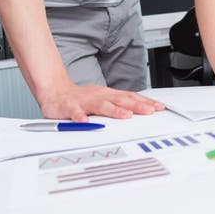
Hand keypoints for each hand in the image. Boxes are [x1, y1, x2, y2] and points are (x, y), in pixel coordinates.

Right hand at [39, 83, 164, 121]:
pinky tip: (84, 122)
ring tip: (126, 116)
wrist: (55, 91)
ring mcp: (85, 101)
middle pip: (120, 100)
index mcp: (108, 95)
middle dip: (136, 106)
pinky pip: (74, 113)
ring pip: (101, 105)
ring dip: (114, 111)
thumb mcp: (103, 98)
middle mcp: (99, 96)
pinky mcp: (69, 107)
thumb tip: (140, 109)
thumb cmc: (81, 98)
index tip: (159, 107)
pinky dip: (79, 117)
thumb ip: (119, 104)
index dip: (145, 102)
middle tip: (150, 111)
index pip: (130, 97)